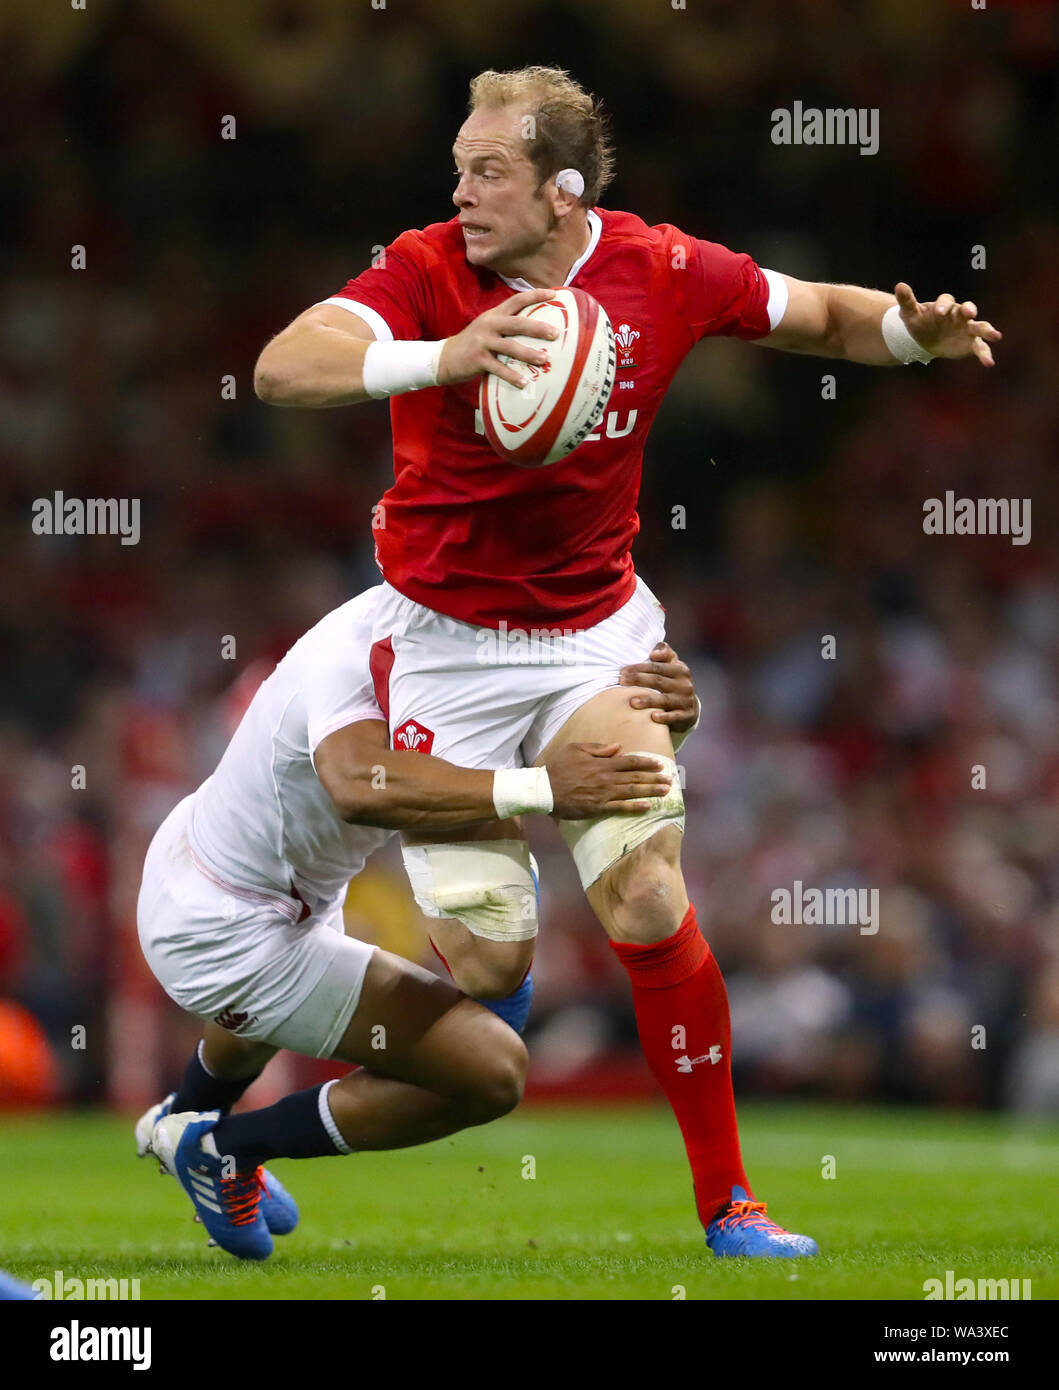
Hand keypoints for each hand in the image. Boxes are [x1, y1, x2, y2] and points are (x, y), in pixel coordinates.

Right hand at [437, 288, 558, 388]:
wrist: (444, 357)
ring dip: (528, 354)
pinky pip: (499, 369)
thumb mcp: (487, 327)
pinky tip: (524, 383)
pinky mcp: (478, 360)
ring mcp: (483, 342)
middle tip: (556, 333)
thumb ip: (506, 324)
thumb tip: (536, 326)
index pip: (516, 300)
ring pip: (510, 347)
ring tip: (544, 360)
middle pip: (517, 323)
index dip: (535, 295)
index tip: (554, 294)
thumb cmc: (473, 344)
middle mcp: (489, 325)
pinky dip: (512, 376)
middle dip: (537, 327)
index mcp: (494, 315)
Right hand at [545, 743, 671, 819]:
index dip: (647, 762)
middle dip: (655, 778)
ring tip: (665, 791)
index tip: (659, 764)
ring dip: (651, 791)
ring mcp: (604, 794)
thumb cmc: (559, 767)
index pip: (630, 761)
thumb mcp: (576, 749)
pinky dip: (635, 807)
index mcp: (603, 763)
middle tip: (670, 780)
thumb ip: (598, 748)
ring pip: (633, 792)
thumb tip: (618, 748)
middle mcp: (607, 778)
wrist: (546, 790)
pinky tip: (648, 806)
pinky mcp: (599, 808)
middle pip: (636, 777)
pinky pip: (621, 808)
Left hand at [619, 641, 698, 734]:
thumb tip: (653, 653)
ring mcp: (685, 700)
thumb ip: (664, 653)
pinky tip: (652, 717)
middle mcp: (684, 684)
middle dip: (638, 680)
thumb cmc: (672, 683)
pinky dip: (665, 717)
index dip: (639, 668)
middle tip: (621, 682)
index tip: (623, 671)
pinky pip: (675, 716)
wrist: (689, 708)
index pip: (657, 667)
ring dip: (648, 700)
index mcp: (680, 669)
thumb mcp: (672, 666)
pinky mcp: (686, 716)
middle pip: (658, 680)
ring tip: (632, 702)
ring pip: (665, 699)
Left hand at [894, 283, 1001, 366]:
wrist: (925, 340)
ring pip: (980, 327)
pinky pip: (980, 348)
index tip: (938, 313)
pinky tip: (989, 363)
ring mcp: (967, 329)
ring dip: (988, 330)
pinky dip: (985, 354)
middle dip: (969, 310)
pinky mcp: (971, 343)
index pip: (947, 301)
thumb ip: (907, 301)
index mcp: (945, 306)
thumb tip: (899, 285)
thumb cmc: (919, 323)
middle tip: (970, 313)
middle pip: (968, 308)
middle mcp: (959, 315)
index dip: (943, 306)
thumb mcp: (910, 314)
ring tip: (996, 336)